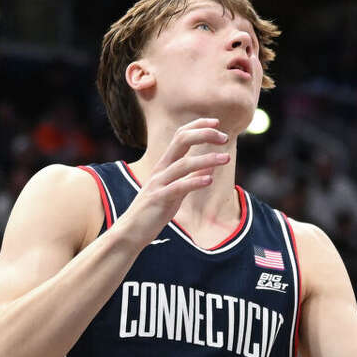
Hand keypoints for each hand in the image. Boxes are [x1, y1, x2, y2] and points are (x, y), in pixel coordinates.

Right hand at [120, 118, 227, 241]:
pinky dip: (194, 181)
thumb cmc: (153, 211)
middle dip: (204, 135)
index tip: (217, 123)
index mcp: (164, 165)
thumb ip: (190, 177)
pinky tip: (210, 180)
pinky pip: (178, 187)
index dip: (198, 126)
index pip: (180, 136)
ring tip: (227, 159)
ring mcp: (158, 184)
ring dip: (207, 159)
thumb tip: (210, 166)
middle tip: (224, 137)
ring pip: (183, 164)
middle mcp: (160, 170)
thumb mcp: (175, 191)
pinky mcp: (158, 200)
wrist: (130, 233)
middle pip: (181, 141)